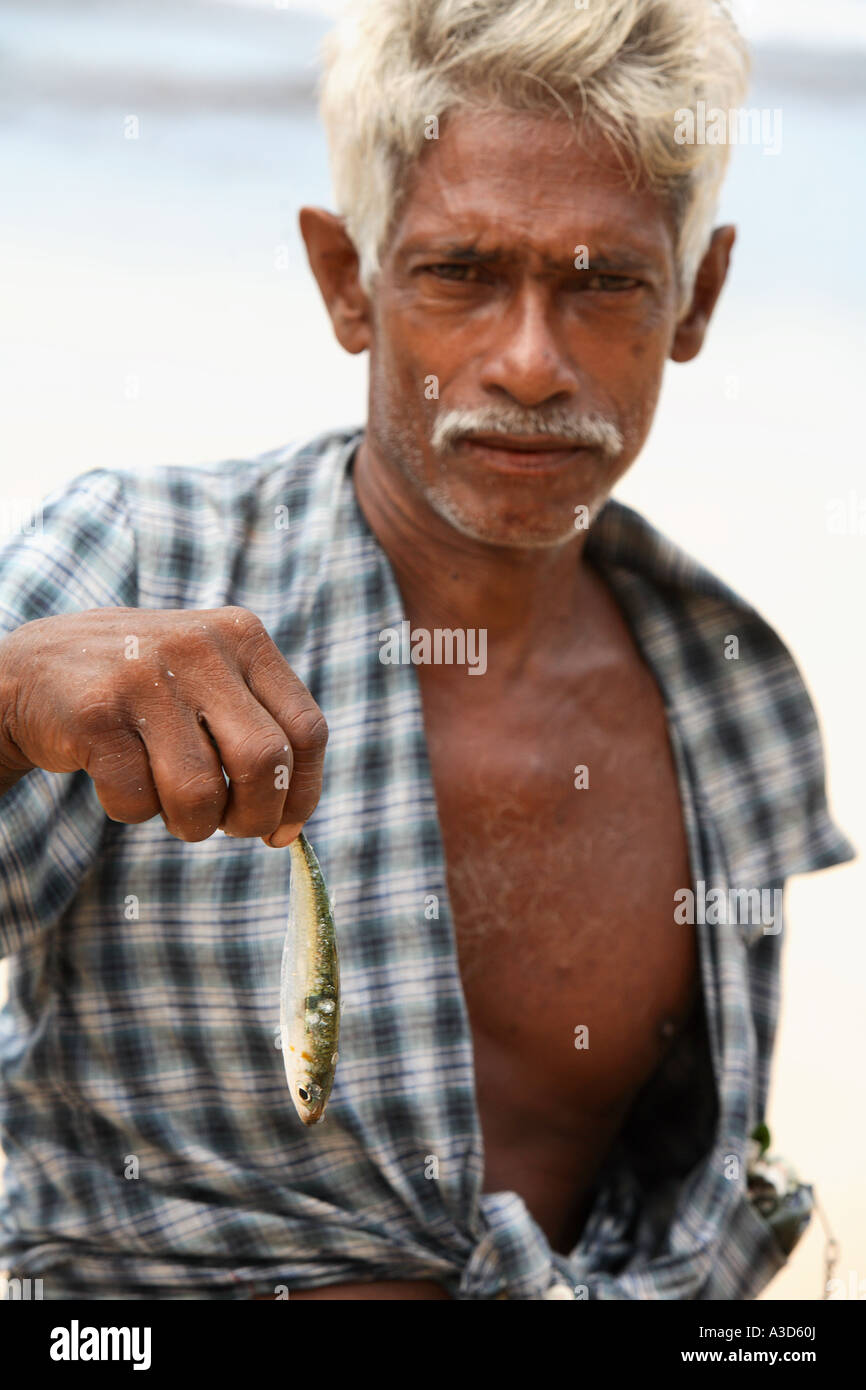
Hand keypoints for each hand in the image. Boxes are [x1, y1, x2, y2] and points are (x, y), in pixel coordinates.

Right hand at [0, 607, 327, 845]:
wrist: (31, 667)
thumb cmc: (142, 690)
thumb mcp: (209, 679)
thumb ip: (257, 730)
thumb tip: (291, 824)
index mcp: (243, 635)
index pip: (306, 729)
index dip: (302, 792)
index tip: (283, 829)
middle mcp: (200, 647)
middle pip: (265, 762)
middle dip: (252, 816)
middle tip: (230, 829)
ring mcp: (146, 676)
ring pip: (200, 792)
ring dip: (190, 824)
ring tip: (171, 808)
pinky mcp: (96, 713)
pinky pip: (138, 799)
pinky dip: (133, 811)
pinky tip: (119, 782)